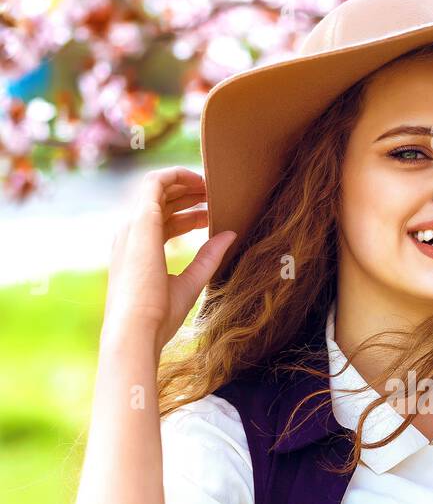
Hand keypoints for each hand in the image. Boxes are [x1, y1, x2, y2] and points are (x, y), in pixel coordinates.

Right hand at [102, 167, 236, 351]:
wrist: (136, 328)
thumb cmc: (158, 315)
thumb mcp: (190, 282)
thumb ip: (208, 258)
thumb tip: (230, 234)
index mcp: (137, 251)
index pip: (162, 222)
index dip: (187, 215)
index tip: (210, 215)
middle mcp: (131, 234)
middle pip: (160, 202)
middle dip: (187, 194)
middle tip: (215, 194)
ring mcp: (133, 225)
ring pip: (157, 187)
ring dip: (184, 182)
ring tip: (212, 185)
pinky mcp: (141, 220)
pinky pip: (155, 182)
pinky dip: (176, 175)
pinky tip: (199, 180)